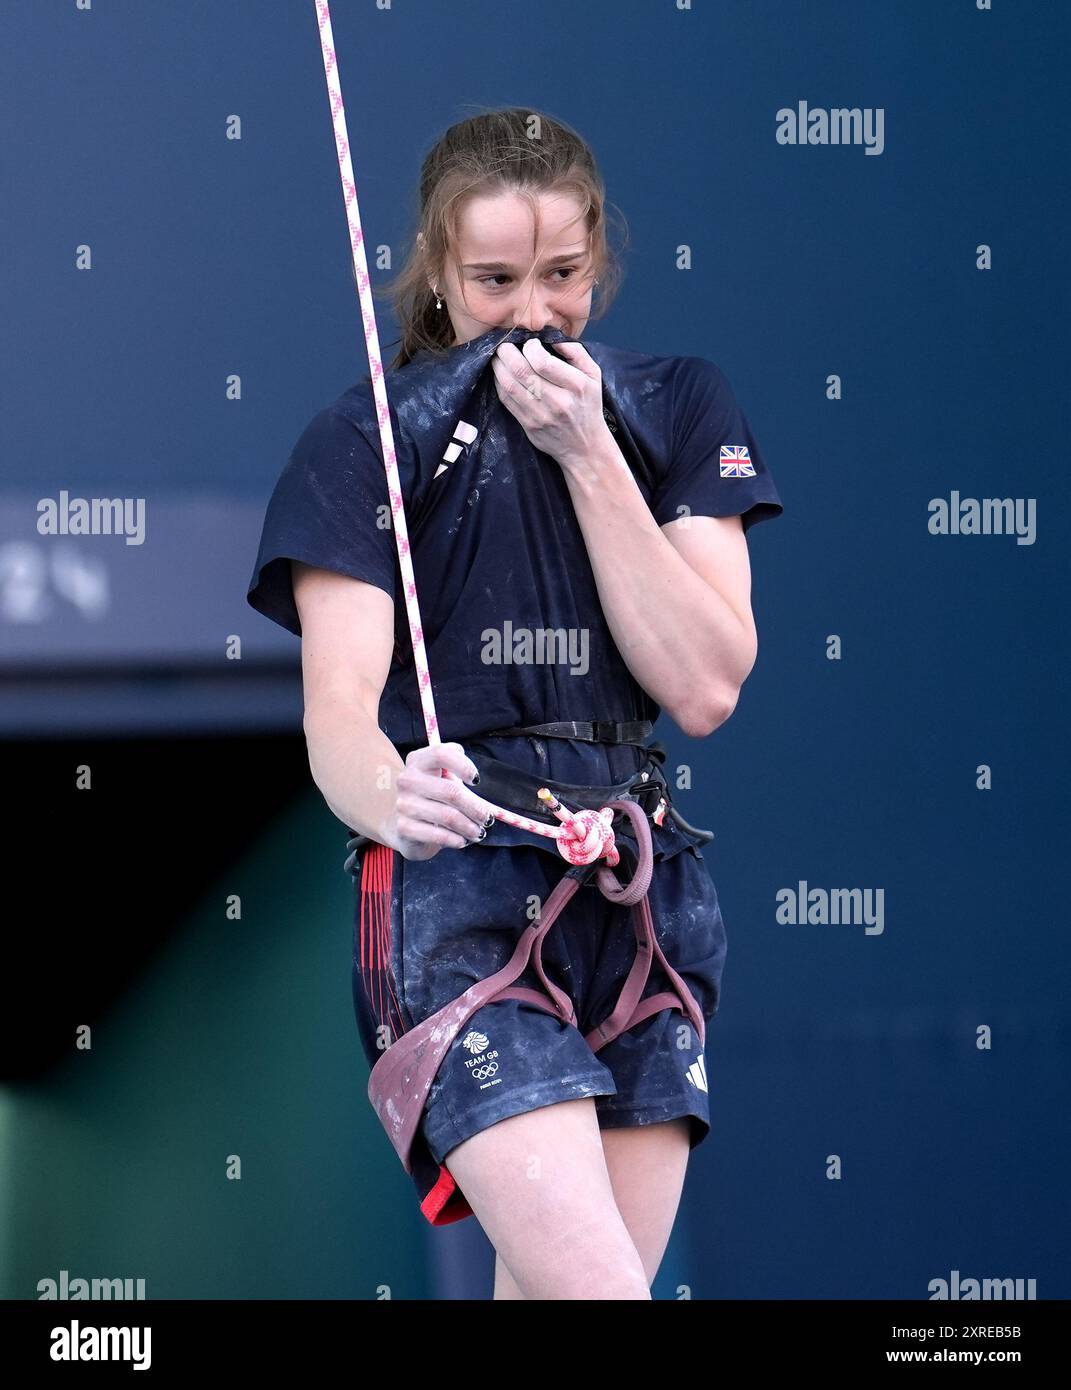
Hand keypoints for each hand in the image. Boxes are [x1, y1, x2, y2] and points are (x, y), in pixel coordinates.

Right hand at [386, 742, 495, 860]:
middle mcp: (407, 780)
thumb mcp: (445, 779)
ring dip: (469, 827)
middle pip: (451, 791)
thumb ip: (461, 776)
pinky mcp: (403, 827)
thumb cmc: (433, 797)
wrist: (405, 825)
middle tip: (488, 819)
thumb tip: (483, 797)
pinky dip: (455, 840)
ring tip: (478, 832)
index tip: (476, 780)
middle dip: (476, 808)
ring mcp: (403, 804)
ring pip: (448, 816)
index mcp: (419, 761)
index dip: (463, 765)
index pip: (441, 754)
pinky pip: (438, 835)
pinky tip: (462, 841)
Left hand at [490, 337, 611, 472]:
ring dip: (498, 367)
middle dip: (507, 353)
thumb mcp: (593, 376)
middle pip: (522, 372)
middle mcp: (558, 402)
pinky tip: (500, 374)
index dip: (530, 348)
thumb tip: (552, 338)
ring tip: (498, 357)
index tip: (530, 344)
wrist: (584, 447)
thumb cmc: (588, 406)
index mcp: (576, 386)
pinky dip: (499, 383)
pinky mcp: (528, 425)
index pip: (543, 362)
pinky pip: (506, 400)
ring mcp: (540, 416)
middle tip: (504, 345)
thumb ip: (576, 352)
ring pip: (509, 386)